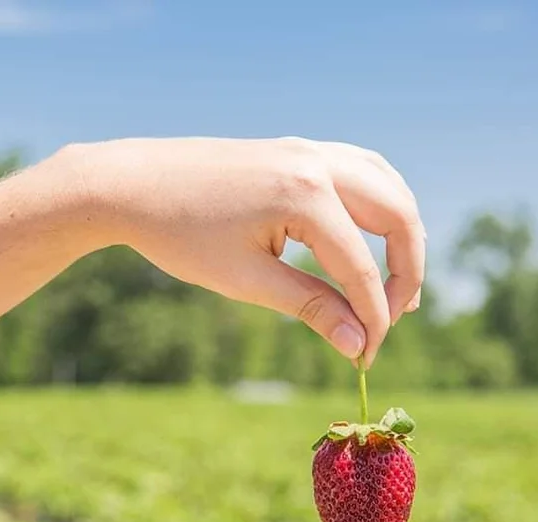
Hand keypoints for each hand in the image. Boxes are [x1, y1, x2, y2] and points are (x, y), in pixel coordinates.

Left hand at [72, 136, 425, 366]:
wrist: (132, 184)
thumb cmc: (180, 235)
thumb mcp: (245, 280)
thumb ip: (310, 308)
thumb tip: (358, 345)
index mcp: (305, 195)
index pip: (360, 268)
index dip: (371, 318)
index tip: (366, 357)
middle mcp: (318, 163)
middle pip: (398, 217)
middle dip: (405, 273)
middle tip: (392, 319)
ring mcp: (309, 149)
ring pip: (388, 186)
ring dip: (401, 234)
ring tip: (394, 282)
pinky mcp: (298, 149)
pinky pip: (363, 170)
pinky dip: (380, 204)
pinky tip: (373, 234)